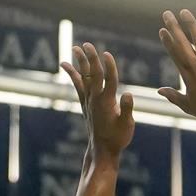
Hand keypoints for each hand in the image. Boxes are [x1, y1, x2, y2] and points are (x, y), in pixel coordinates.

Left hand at [60, 43, 133, 160]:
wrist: (101, 151)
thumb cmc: (117, 138)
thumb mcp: (127, 125)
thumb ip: (128, 109)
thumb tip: (130, 94)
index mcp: (107, 102)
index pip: (109, 80)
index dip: (109, 66)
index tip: (106, 54)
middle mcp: (95, 99)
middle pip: (93, 74)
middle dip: (90, 59)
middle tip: (86, 44)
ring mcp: (88, 101)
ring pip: (83, 77)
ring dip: (79, 62)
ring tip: (75, 48)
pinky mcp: (85, 104)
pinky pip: (77, 85)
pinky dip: (72, 74)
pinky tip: (66, 65)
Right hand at [156, 9, 195, 126]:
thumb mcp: (186, 104)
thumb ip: (172, 95)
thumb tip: (159, 91)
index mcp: (186, 74)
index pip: (174, 53)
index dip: (167, 41)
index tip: (161, 30)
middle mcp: (195, 66)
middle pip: (181, 43)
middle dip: (173, 27)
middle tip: (166, 14)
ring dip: (190, 24)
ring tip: (184, 11)